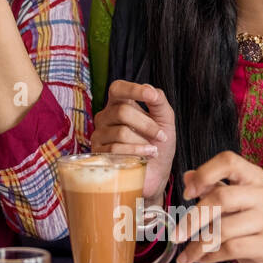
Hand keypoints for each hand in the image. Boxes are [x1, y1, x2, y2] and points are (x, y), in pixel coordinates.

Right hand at [89, 80, 174, 200]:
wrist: (155, 173)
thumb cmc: (159, 144)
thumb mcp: (165, 120)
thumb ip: (159, 102)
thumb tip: (150, 90)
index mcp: (119, 104)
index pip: (118, 88)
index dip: (132, 90)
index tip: (151, 96)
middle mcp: (106, 116)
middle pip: (122, 112)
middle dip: (147, 125)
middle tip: (162, 136)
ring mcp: (99, 134)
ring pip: (121, 133)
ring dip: (143, 143)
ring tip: (153, 150)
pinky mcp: (98, 153)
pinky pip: (116, 150)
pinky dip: (136, 153)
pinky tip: (145, 157)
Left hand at [173, 151, 262, 262]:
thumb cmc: (243, 222)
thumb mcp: (227, 202)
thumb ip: (209, 188)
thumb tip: (187, 177)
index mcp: (253, 176)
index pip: (228, 161)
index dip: (204, 175)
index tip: (187, 194)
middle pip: (222, 198)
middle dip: (193, 219)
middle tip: (175, 236)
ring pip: (225, 229)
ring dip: (198, 245)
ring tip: (186, 255)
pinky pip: (232, 249)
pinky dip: (210, 256)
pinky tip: (200, 260)